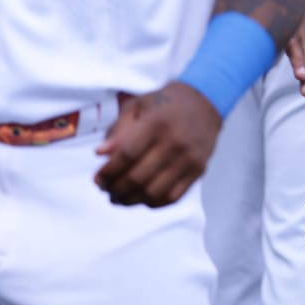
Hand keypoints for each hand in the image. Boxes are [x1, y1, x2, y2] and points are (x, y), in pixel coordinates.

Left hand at [94, 83, 220, 206]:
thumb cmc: (167, 103)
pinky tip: (141, 197)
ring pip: (153, 193)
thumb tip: (100, 154)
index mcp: (157, 122)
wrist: (206, 101)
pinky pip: (172, 197)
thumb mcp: (139, 105)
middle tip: (105, 189)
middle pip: (137, 178)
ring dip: (131, 200)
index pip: (126, 155)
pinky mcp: (198, 170)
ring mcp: (188, 159)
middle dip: (115, 189)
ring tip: (119, 197)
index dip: (108, 172)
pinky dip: (152, 203)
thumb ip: (118, 129)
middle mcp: (174, 142)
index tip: (97, 178)